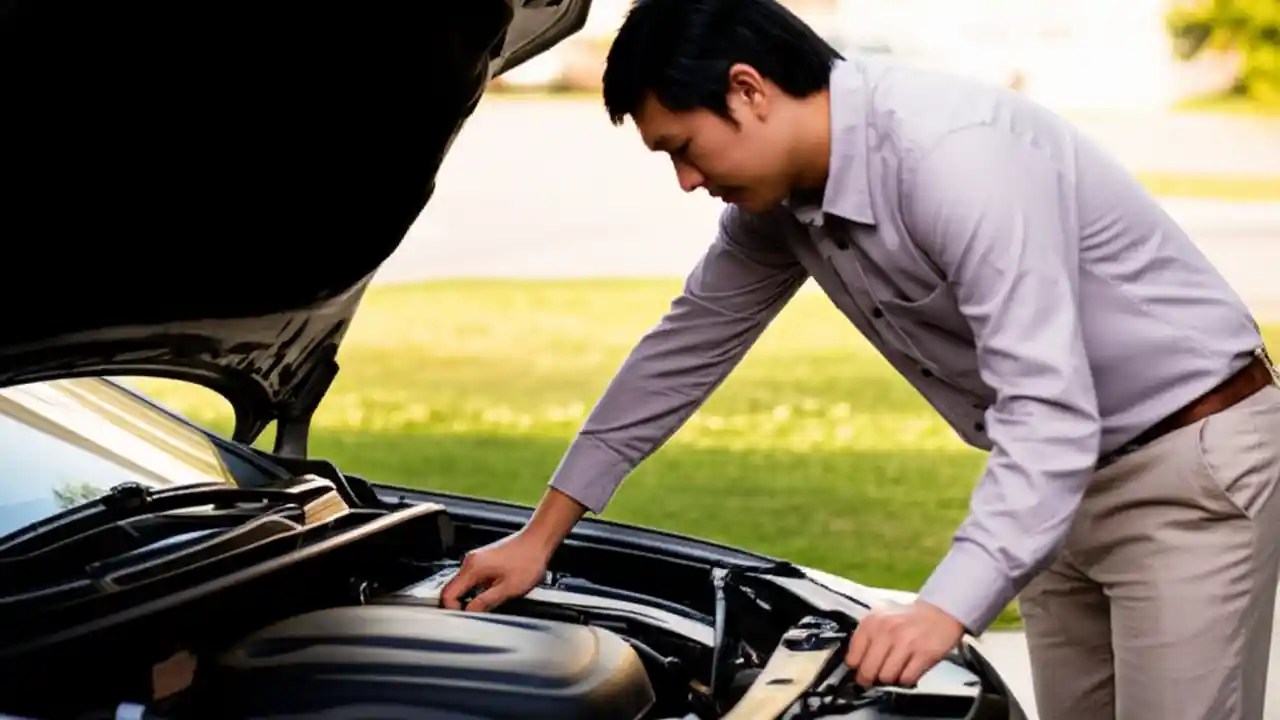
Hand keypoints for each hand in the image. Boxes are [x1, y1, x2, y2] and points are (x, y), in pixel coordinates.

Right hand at [439, 530, 550, 611]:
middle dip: (463, 604)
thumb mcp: (509, 588)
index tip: (465, 618)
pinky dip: (482, 588)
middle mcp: (471, 561)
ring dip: (475, 596)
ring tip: (495, 599)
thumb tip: (470, 612)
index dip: (453, 609)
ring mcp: (477, 559)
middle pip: (454, 589)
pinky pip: (475, 579)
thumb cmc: (528, 559)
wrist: (539, 540)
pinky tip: (499, 590)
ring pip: (466, 584)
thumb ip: (486, 602)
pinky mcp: (485, 560)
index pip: (448, 594)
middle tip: (481, 613)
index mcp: (473, 567)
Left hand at [845, 600, 964, 687]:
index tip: (860, 670)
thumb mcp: (880, 618)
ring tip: (894, 670)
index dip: (856, 668)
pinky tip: (907, 669)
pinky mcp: (924, 654)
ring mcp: (906, 643)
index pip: (853, 658)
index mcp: (872, 623)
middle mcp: (887, 632)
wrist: (940, 612)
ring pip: (887, 677)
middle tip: (874, 678)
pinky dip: (906, 679)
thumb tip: (853, 664)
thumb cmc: (907, 618)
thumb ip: (865, 637)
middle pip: (868, 671)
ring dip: (889, 678)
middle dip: (870, 678)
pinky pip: (907, 678)